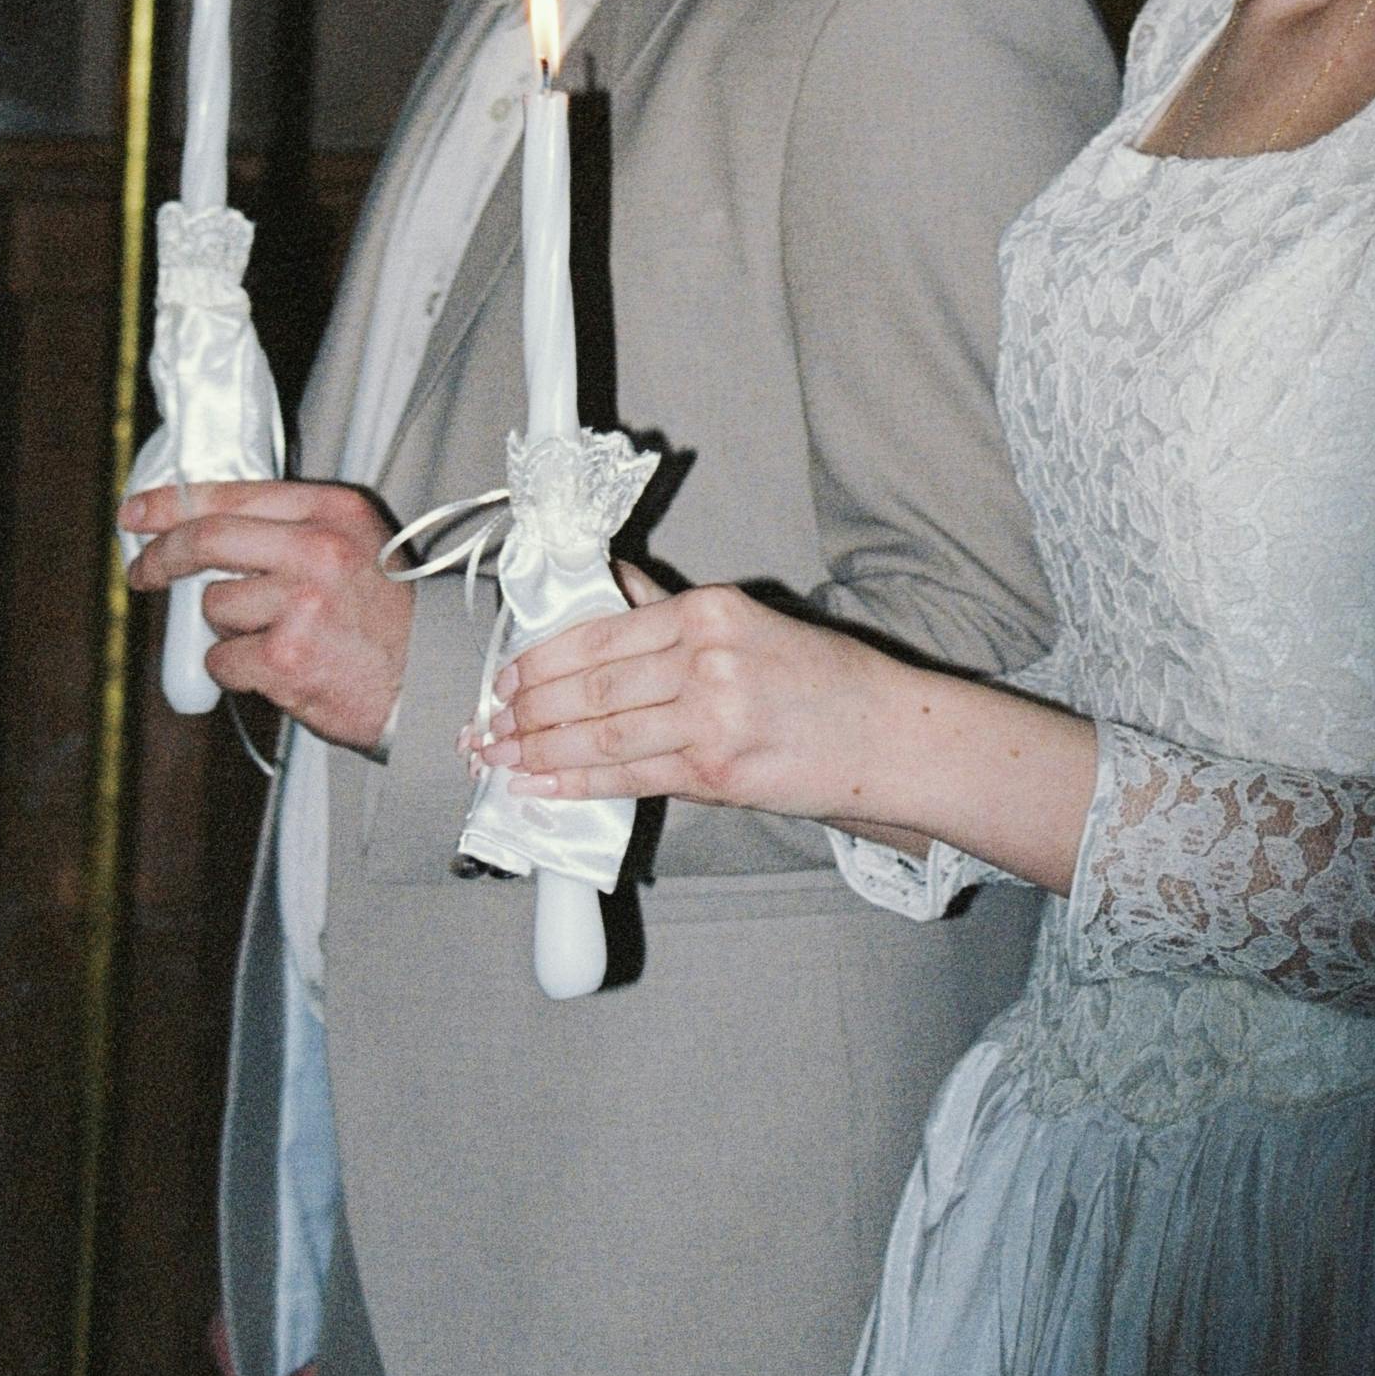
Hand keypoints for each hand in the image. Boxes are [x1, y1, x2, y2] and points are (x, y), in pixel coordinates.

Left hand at [122, 479, 409, 752]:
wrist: (431, 682)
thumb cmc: (390, 618)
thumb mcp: (355, 545)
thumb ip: (291, 528)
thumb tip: (207, 528)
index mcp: (334, 512)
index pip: (235, 493)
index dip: (175, 502)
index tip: (139, 512)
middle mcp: (318, 549)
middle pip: (207, 539)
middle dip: (161, 557)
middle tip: (143, 572)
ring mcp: (300, 602)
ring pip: (215, 606)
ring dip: (228, 627)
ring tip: (275, 636)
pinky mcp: (284, 656)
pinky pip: (222, 659)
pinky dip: (238, 669)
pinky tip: (277, 668)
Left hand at [468, 567, 896, 828]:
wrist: (888, 734)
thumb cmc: (824, 680)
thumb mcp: (749, 623)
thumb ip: (670, 612)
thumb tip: (611, 589)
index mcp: (709, 610)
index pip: (601, 632)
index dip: (541, 659)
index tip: (505, 676)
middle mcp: (706, 656)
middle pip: (591, 684)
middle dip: (527, 708)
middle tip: (486, 724)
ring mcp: (711, 715)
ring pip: (600, 733)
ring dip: (538, 749)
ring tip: (498, 757)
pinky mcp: (718, 770)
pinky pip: (630, 777)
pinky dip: (577, 784)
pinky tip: (541, 786)